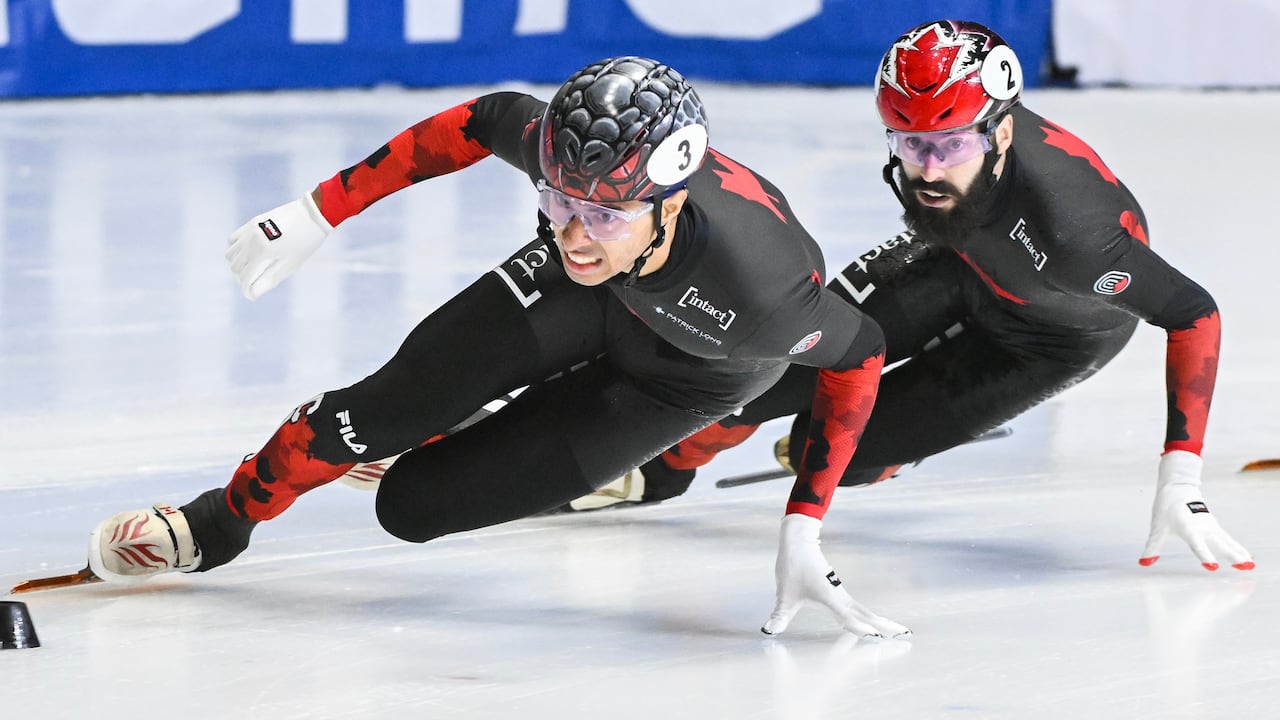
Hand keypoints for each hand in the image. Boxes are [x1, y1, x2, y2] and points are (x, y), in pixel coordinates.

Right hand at [225, 192, 331, 299]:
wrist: (313, 214)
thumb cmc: (305, 243)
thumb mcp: (290, 265)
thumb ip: (269, 280)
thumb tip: (251, 294)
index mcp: (262, 252)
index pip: (245, 277)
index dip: (247, 290)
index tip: (252, 295)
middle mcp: (251, 240)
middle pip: (235, 266)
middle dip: (242, 277)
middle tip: (255, 282)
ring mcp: (250, 229)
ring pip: (231, 253)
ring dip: (238, 264)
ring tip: (252, 269)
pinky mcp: (252, 222)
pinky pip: (234, 239)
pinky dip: (237, 249)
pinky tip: (250, 253)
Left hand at [762, 513, 911, 638]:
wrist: (799, 541)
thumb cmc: (792, 567)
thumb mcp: (784, 595)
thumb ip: (779, 615)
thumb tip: (769, 631)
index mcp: (829, 597)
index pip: (848, 618)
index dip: (860, 628)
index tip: (876, 637)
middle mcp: (839, 597)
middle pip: (867, 615)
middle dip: (885, 626)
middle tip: (905, 636)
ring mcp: (841, 594)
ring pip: (865, 611)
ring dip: (882, 621)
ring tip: (899, 632)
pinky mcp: (838, 592)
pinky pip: (858, 608)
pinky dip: (870, 617)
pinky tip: (875, 624)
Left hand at [1140, 450, 1253, 570]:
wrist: (1177, 488)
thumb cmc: (1166, 509)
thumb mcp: (1157, 529)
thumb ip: (1152, 548)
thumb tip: (1143, 563)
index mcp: (1189, 529)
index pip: (1198, 545)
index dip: (1205, 556)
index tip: (1212, 566)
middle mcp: (1203, 528)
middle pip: (1220, 544)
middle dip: (1232, 556)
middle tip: (1244, 567)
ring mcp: (1212, 527)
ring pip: (1228, 542)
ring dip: (1239, 553)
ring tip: (1250, 566)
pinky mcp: (1215, 527)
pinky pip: (1228, 540)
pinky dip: (1238, 548)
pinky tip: (1246, 559)